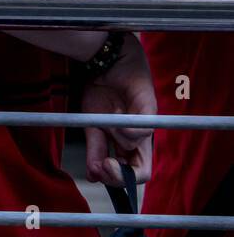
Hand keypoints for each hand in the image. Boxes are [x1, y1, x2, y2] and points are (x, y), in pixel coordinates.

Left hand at [81, 34, 154, 185]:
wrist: (109, 60)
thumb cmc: (133, 76)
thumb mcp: (144, 96)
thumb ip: (142, 120)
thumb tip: (130, 138)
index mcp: (144, 138)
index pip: (142, 169)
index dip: (131, 175)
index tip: (117, 166)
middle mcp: (127, 140)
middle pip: (123, 171)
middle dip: (114, 177)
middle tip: (104, 169)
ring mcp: (110, 134)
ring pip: (106, 163)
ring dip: (100, 171)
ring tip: (95, 169)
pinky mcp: (94, 127)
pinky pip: (94, 148)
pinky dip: (92, 161)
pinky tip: (91, 169)